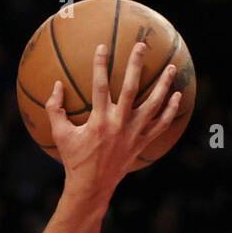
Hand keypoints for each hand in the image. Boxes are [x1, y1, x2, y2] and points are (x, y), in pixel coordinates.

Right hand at [47, 41, 181, 202]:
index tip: (102, 46)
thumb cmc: (74, 159)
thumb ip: (54, 109)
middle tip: (141, 46)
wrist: (91, 186)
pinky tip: (177, 97)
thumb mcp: (60, 134)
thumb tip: (56, 85)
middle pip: (131, 88)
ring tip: (171, 68)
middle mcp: (119, 124)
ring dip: (163, 85)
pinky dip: (170, 111)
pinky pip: (161, 125)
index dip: (100, 64)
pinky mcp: (142, 143)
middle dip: (136, 65)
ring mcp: (133, 134)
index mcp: (99, 120)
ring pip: (153, 105)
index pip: (99, 86)